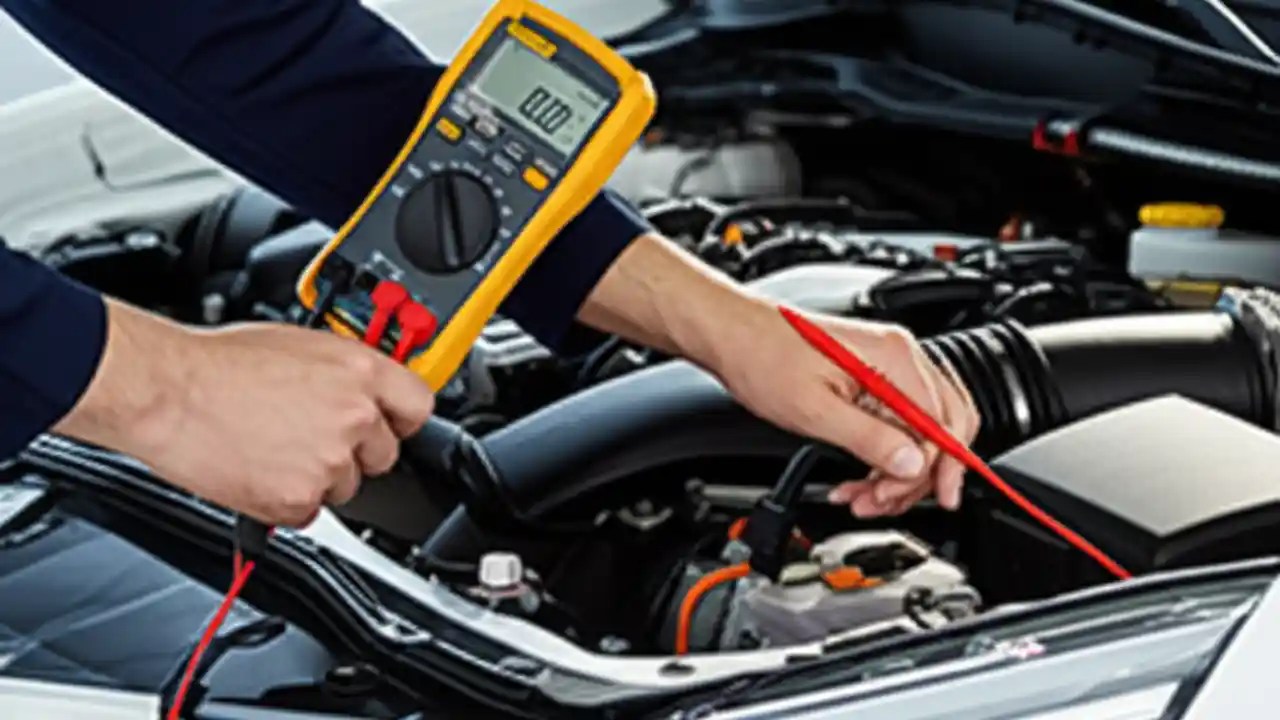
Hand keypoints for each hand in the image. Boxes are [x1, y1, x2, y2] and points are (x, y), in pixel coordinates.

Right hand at [55, 300, 435, 526]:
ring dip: (316, 478)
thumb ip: (342, 372)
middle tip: (309, 439)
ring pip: (345, 486)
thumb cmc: (216, 363)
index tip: (388, 424)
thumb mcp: (299, 345)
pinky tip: (258, 472)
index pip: (419, 405)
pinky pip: (308, 512)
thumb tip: (361, 388)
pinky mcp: (298, 498)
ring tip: (272, 450)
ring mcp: (329, 460)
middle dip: (353, 453)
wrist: (168, 391)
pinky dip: (285, 503)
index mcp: (361, 370)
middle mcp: (354, 415)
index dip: (400, 419)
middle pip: (384, 454)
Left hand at [713, 304, 978, 516]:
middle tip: (882, 501)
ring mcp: (888, 366)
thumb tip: (911, 466)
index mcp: (893, 358)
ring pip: (922, 430)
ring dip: (898, 471)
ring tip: (863, 496)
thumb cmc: (762, 358)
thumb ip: (870, 440)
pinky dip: (884, 455)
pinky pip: (898, 423)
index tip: (924, 500)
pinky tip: (859, 477)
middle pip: (943, 427)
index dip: (936, 471)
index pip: (942, 425)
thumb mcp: (815, 411)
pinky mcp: (872, 377)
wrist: (733, 334)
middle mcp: (899, 356)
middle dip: (917, 475)